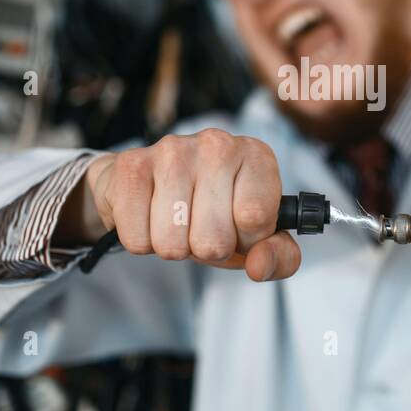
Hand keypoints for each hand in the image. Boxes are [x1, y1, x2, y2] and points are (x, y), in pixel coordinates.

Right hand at [58, 129, 299, 281]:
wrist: (152, 187)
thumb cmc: (213, 212)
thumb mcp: (256, 237)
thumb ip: (278, 257)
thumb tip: (258, 267)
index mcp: (256, 157)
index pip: (256, 218)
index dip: (246, 240)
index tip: (240, 228)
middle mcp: (218, 144)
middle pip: (213, 239)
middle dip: (207, 248)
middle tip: (202, 227)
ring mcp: (173, 150)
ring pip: (172, 243)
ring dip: (175, 247)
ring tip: (178, 222)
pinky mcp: (132, 165)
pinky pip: (138, 240)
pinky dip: (143, 242)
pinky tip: (150, 216)